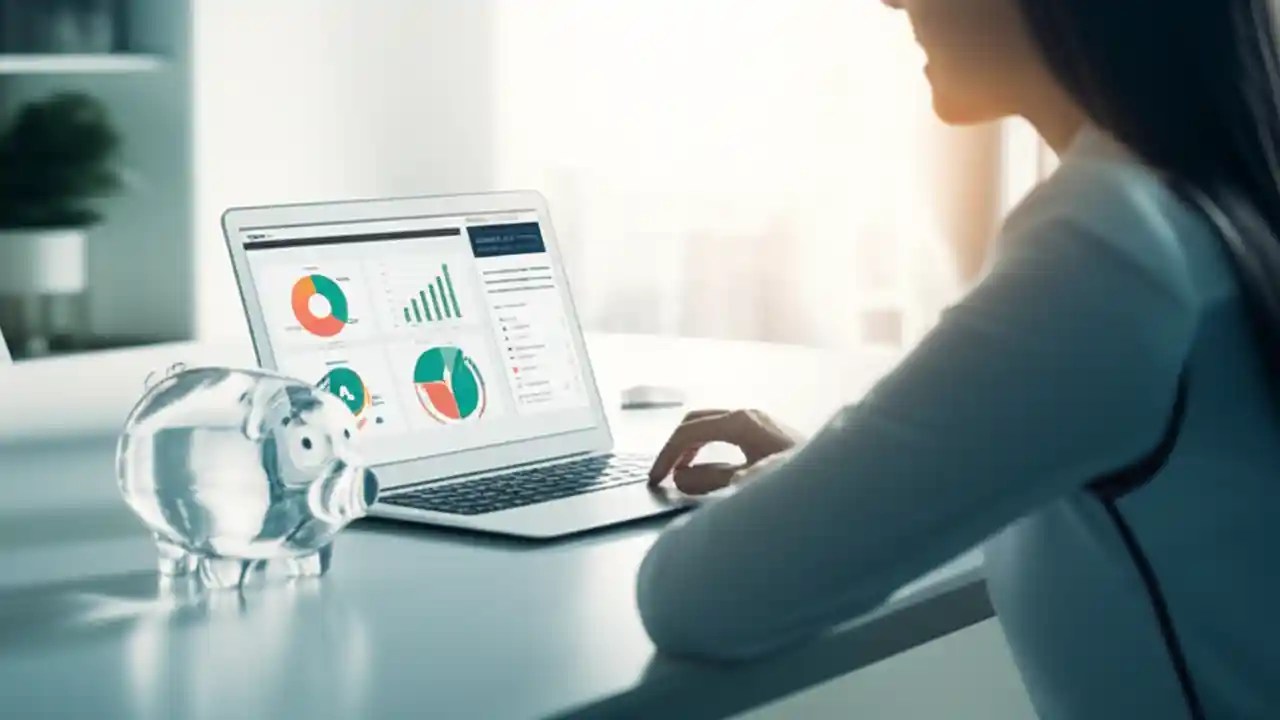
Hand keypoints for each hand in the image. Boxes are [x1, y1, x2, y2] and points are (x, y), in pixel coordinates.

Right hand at [648, 409, 802, 494]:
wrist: (845, 485)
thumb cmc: (801, 484)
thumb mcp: (747, 485)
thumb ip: (710, 480)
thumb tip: (680, 477)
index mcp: (741, 421)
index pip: (688, 431)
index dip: (666, 455)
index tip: (655, 478)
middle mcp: (750, 416)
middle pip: (697, 421)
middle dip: (676, 447)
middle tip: (663, 474)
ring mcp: (762, 424)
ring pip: (713, 426)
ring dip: (693, 448)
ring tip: (682, 475)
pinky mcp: (771, 436)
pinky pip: (728, 435)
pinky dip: (711, 450)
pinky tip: (712, 472)